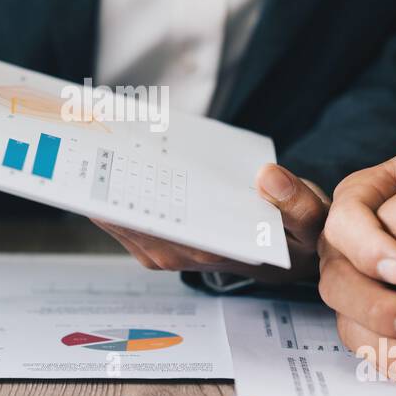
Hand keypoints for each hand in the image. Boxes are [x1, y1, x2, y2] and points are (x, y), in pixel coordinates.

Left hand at [93, 164, 328, 282]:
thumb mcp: (314, 223)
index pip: (153, 225)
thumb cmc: (297, 237)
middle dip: (102, 182)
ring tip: (84, 142)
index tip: (101, 165)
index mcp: (211, 250)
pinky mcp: (157, 244)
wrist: (291, 255)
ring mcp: (164, 252)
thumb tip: (268, 177)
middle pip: (125, 219)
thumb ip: (298, 204)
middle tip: (80, 140)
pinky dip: (111, 190)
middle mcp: (179, 256)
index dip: (122, 198)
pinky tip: (106, 157)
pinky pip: (123, 217)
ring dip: (101, 185)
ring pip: (118, 219)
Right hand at [314, 131, 395, 379]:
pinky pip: (370, 348)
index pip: (347, 212)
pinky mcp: (385, 324)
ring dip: (383, 340)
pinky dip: (395, 362)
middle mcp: (364, 242)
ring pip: (348, 317)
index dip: (366, 243)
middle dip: (374, 302)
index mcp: (379, 195)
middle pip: (337, 273)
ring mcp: (371, 285)